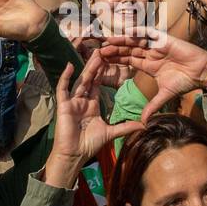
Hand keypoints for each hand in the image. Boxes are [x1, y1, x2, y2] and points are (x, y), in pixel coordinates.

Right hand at [46, 57, 142, 178]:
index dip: (103, 72)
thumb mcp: (111, 132)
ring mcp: (72, 102)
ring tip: (94, 53)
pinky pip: (63, 89)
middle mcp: (82, 100)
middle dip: (97, 65)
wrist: (74, 156)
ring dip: (87, 68)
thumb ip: (125, 127)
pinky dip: (65, 78)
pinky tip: (69, 66)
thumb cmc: (89, 144)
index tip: (110, 60)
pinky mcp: (63, 106)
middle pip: (90, 79)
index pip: (98, 84)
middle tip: (103, 49)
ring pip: (80, 81)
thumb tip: (143, 125)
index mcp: (92, 105)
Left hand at [99, 29, 206, 119]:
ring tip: (108, 41)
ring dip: (122, 40)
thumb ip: (152, 106)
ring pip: (135, 41)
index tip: (102, 60)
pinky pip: (149, 33)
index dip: (116, 59)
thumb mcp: (165, 95)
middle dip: (114, 49)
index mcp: (148, 64)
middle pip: (128, 49)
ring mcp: (156, 45)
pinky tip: (126, 33)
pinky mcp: (164, 39)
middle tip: (99, 50)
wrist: (202, 73)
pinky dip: (138, 32)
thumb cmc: (186, 82)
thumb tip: (143, 122)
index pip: (128, 59)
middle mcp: (151, 53)